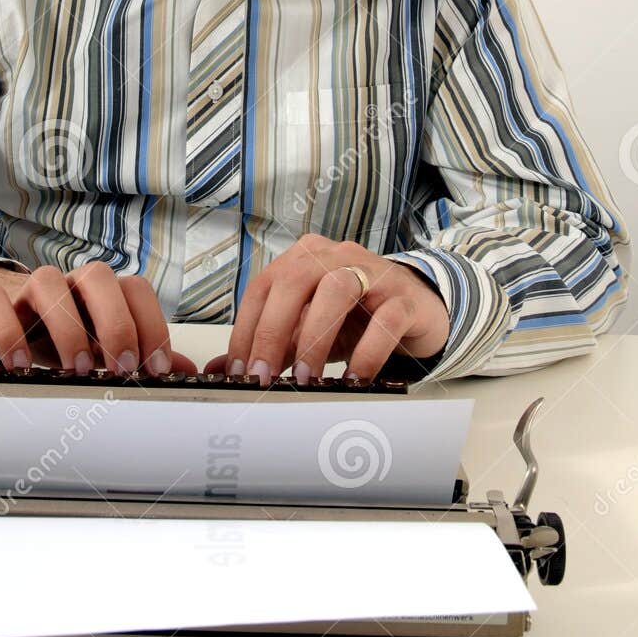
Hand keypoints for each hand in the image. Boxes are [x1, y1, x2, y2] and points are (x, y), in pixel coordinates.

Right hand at [0, 261, 197, 376]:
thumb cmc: (52, 336)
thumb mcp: (99, 349)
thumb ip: (139, 356)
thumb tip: (188, 372)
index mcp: (100, 292)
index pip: (135, 290)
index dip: (152, 326)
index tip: (156, 370)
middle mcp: (68, 284)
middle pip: (99, 276)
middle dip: (117, 323)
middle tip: (122, 368)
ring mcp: (28, 290)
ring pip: (47, 281)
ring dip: (67, 326)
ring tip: (76, 369)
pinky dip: (10, 334)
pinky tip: (21, 365)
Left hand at [202, 235, 449, 384]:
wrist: (417, 308)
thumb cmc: (356, 317)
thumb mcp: (307, 329)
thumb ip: (269, 346)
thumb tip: (221, 369)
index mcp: (304, 258)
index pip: (264, 287)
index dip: (246, 329)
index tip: (240, 371)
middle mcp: (336, 256)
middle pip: (294, 280)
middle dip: (272, 332)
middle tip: (264, 378)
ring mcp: (373, 272)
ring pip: (337, 289)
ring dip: (315, 336)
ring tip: (305, 380)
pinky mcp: (405, 298)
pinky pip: (385, 321)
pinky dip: (366, 353)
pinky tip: (353, 380)